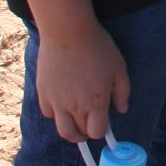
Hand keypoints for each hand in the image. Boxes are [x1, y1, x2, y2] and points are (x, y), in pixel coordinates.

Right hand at [35, 21, 130, 141]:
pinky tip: (63, 105)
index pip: (98, 132)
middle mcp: (75, 106)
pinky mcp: (43, 94)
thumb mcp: (119, 67)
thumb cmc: (97, 47)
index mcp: (96, 101)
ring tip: (77, 125)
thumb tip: (122, 109)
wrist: (68, 31)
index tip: (105, 123)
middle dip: (88, 131)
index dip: (102, 130)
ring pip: (62, 131)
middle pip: (80, 133)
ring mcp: (57, 102)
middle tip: (92, 123)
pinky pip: (48, 114)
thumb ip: (122, 92)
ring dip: (71, 132)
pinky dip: (56, 114)